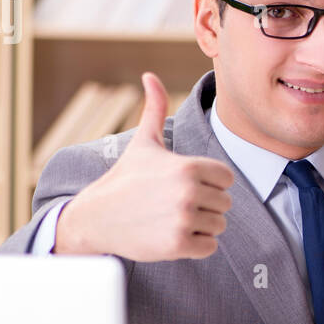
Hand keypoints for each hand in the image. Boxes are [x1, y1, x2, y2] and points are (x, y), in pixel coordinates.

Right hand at [54, 72, 235, 260]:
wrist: (95, 217)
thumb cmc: (124, 179)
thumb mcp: (143, 142)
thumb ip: (154, 109)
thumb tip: (149, 76)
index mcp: (188, 166)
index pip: (227, 178)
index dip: (210, 182)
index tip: (186, 184)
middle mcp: (188, 192)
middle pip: (225, 203)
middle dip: (205, 205)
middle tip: (174, 204)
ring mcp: (184, 219)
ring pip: (219, 225)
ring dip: (201, 225)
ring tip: (172, 218)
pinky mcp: (178, 245)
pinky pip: (210, 247)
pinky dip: (195, 245)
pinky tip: (172, 234)